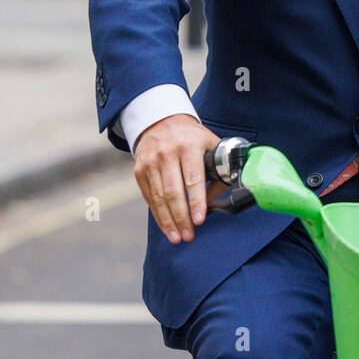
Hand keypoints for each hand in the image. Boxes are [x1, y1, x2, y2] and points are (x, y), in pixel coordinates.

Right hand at [132, 114, 225, 243]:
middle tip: (189, 236)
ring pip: (158, 197)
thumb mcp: (210, 144)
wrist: (161, 121)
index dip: (196, 201)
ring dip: (168, 221)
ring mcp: (150, 162)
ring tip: (177, 237)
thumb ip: (218, 170)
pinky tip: (166, 227)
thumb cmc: (192, 138)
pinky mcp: (139, 170)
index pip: (193, 178)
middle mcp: (167, 153)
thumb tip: (219, 199)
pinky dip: (157, 214)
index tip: (200, 220)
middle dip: (181, 217)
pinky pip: (148, 197)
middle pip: (173, 192)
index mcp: (189, 146)